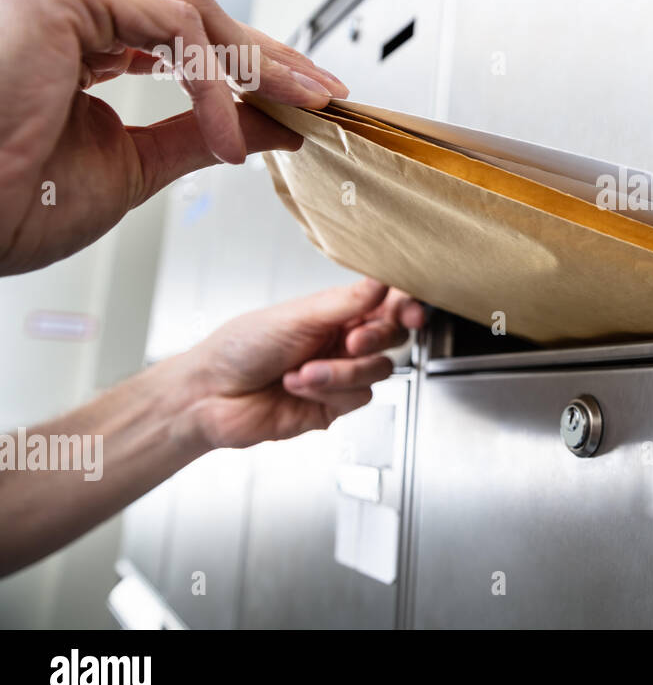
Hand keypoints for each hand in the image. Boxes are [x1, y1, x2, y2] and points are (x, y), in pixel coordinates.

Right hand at [0, 0, 349, 274]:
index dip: (248, 64)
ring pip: (190, 9)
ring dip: (258, 61)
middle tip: (325, 93)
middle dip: (269, 55)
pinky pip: (171, 26)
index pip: (181, 36)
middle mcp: (63, 7)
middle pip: (194, 13)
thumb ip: (206, 134)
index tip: (304, 97)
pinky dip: (213, 82)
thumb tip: (277, 124)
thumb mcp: (134, 166)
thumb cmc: (10, 205)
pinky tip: (226, 138)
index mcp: (74, 42)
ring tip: (302, 105)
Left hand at [180, 279, 425, 449]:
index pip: (386, 303)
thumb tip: (382, 280)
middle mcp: (342, 341)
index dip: (405, 305)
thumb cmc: (240, 348)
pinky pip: (360, 397)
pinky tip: (299, 386)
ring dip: (341, 372)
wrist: (210, 396)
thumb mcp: (297, 317)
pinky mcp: (335, 405)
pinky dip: (330, 391)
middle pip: (391, 336)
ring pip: (378, 370)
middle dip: (376, 338)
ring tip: (302, 372)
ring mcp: (341, 374)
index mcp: (335, 312)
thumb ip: (346, 302)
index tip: (410, 312)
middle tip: (352, 340)